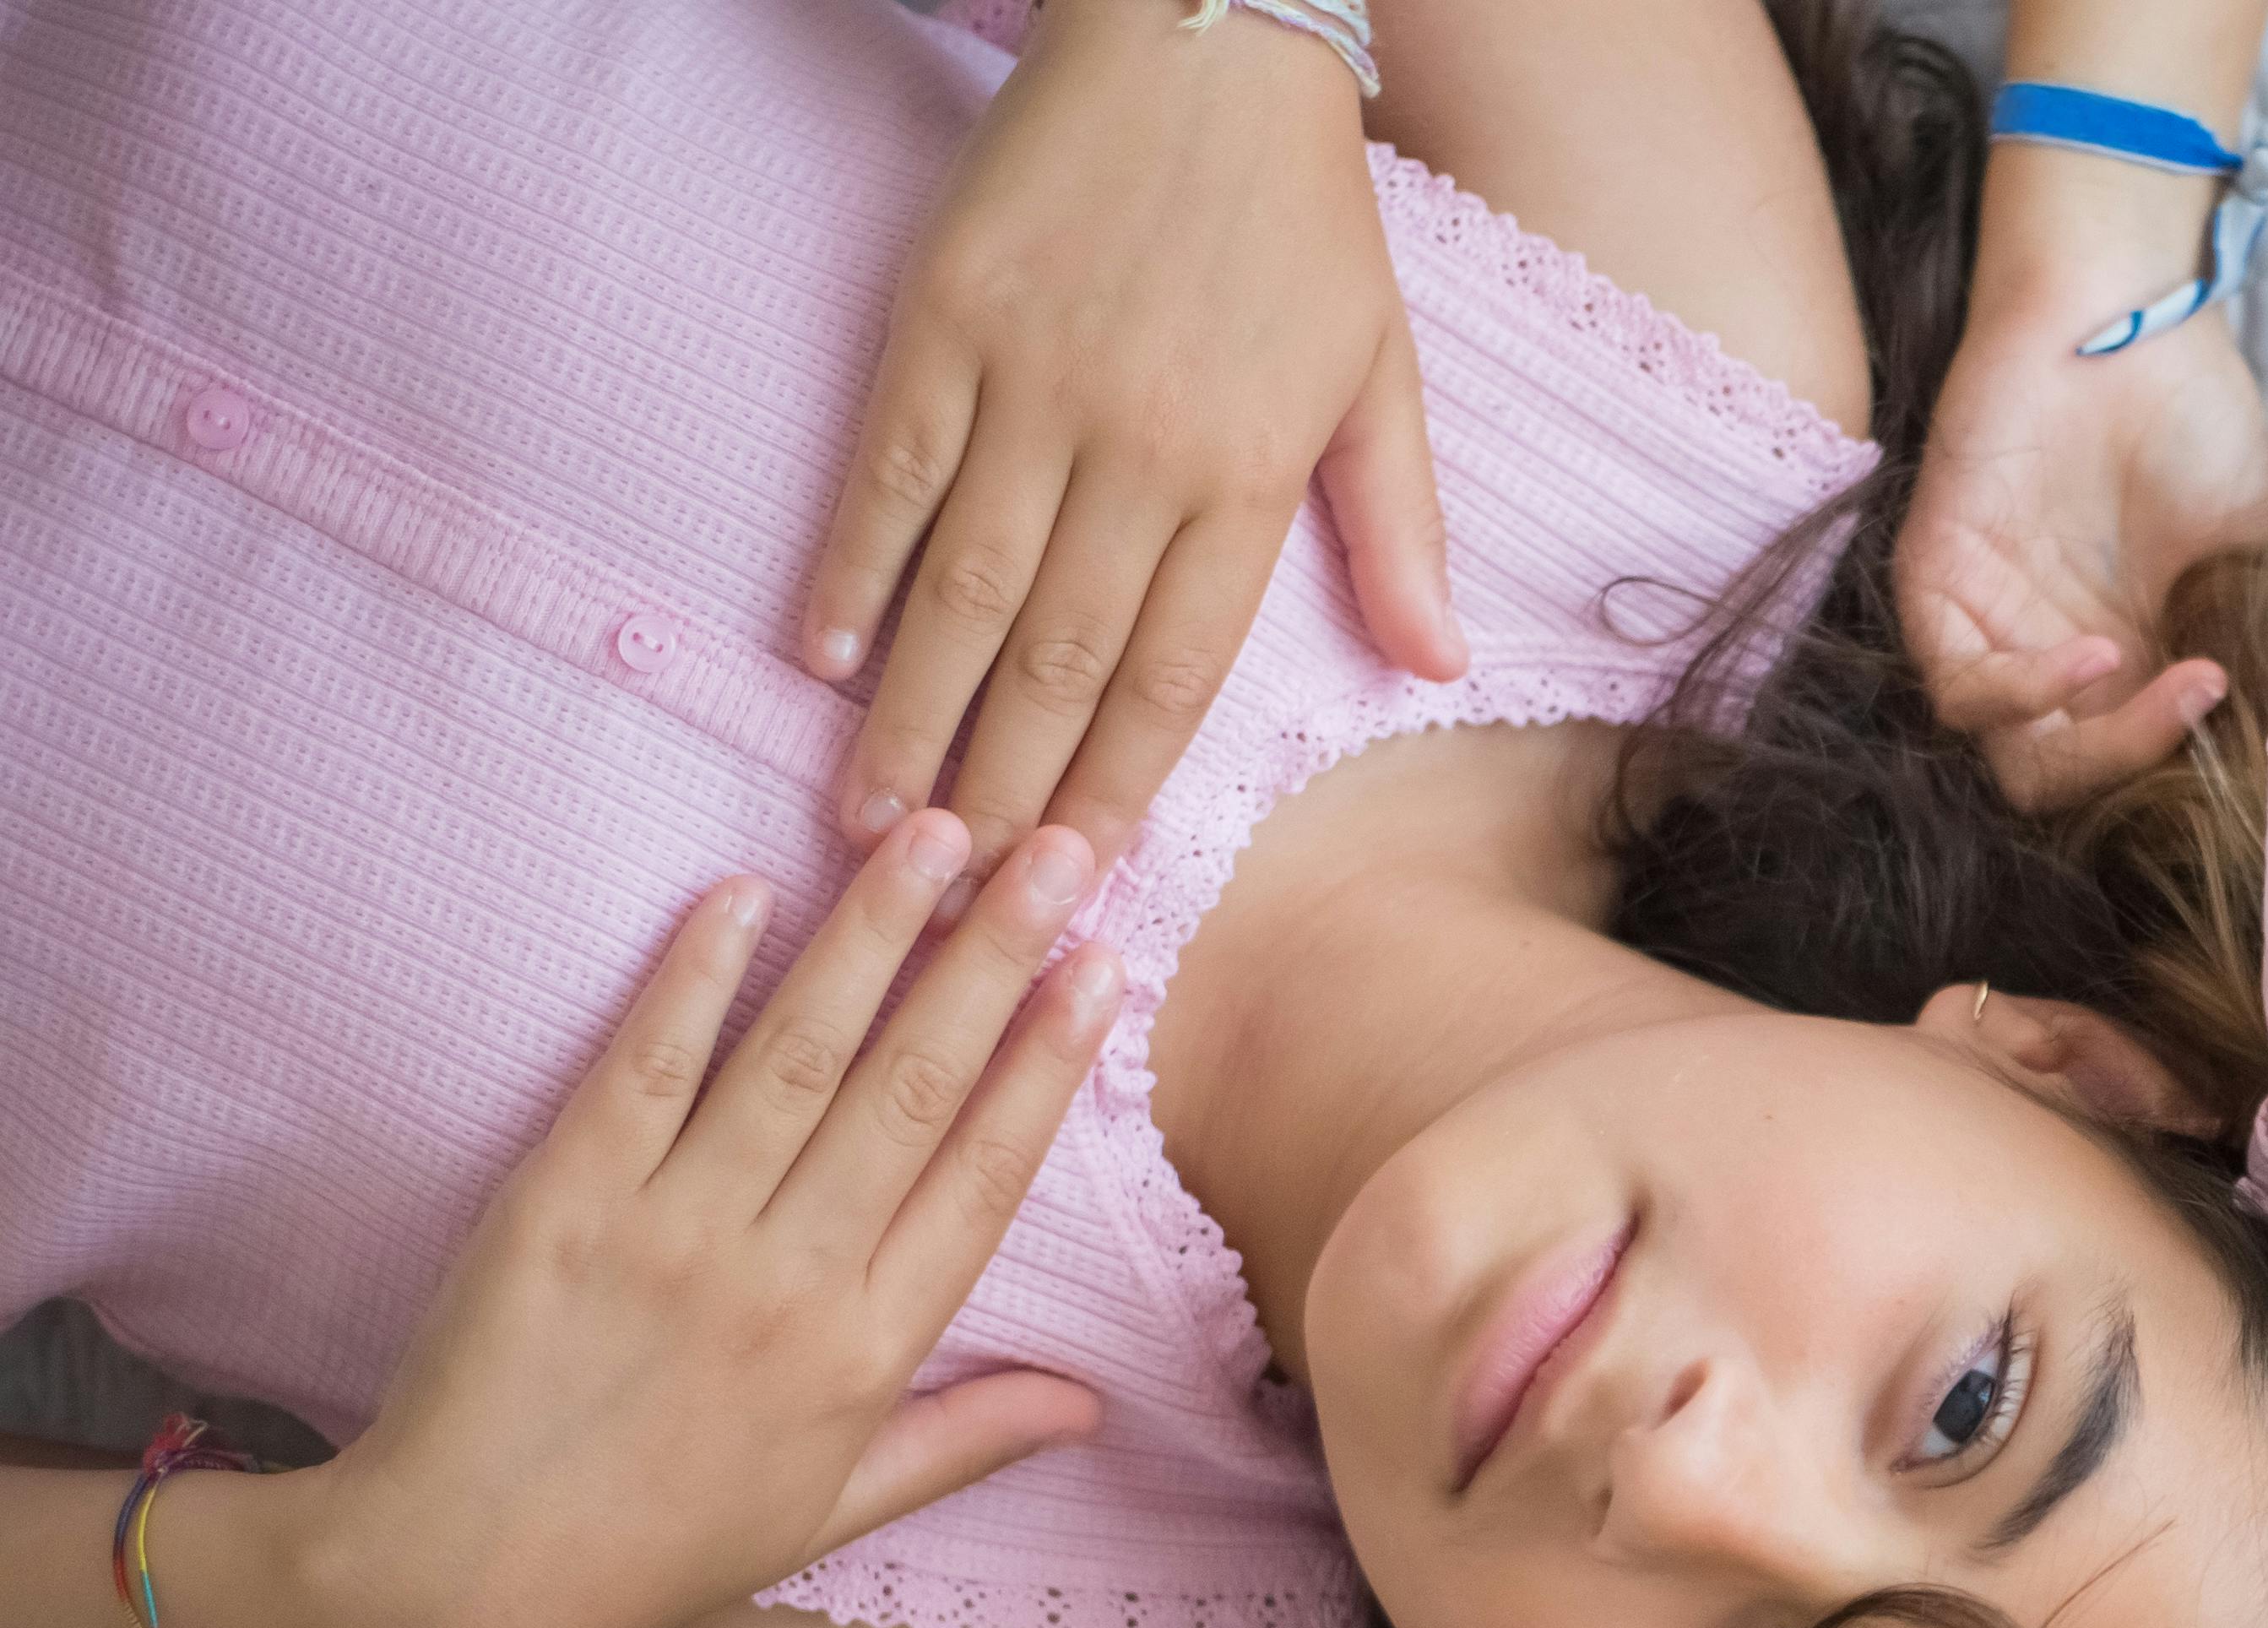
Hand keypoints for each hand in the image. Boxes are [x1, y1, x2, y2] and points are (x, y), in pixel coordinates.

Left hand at [301, 817, 1118, 1627]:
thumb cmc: (658, 1547)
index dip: (1049, 1068)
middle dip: (994, 960)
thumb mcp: (834, 1511)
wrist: (463, 1573)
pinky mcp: (565, 1202)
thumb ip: (963, 1440)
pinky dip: (696, 978)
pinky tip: (745, 893)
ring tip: (938, 836)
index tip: (1104, 971)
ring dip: (873, 935)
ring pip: (799, 1058)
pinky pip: (644, 1069)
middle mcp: (789, 1281)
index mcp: (867, 1353)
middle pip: (914, 1091)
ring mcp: (678, 1234)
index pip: (982, 1180)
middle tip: (1058, 851)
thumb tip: (1089, 1407)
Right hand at [803, 0, 1461, 867]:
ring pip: (963, 588)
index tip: (1078, 878)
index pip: (1174, 675)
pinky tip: (824, 660)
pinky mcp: (945, 320)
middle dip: (1005, 790)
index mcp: (1248, 479)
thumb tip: (1438, 669)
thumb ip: (1399, 530)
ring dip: (914, 719)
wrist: (1204, 37)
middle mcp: (1138, 449)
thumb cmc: (1303, 220)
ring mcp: (1032, 385)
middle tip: (953, 896)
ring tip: (875, 821)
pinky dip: (853, 570)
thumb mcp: (1382, 375)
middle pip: (1058, 657)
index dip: (1119, 787)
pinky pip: (888, 471)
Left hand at [1896, 302, 2267, 808]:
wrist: (2126, 314)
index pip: (2138, 774)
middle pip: (2070, 784)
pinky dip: (2025, 696)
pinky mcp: (1938, 587)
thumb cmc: (2194, 419)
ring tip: (2170, 685)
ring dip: (2095, 750)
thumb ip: (2259, 646)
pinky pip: (1959, 689)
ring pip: (2016, 760)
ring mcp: (1995, 630)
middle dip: (2138, 770)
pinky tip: (2094, 655)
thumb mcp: (2254, 553)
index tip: (2255, 722)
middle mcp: (2059, 662)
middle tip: (2202, 708)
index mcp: (2130, 667)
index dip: (2190, 770)